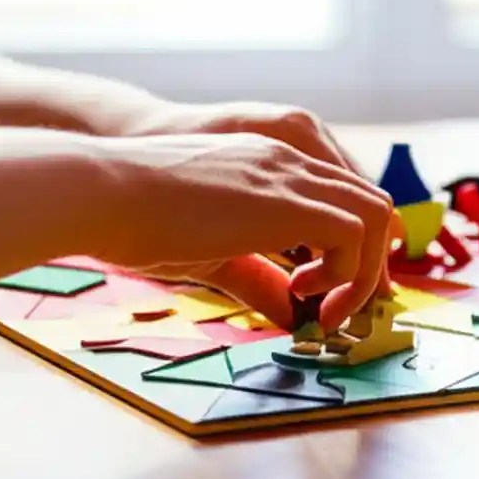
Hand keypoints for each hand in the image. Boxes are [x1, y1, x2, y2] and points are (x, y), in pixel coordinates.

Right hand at [132, 100, 391, 297]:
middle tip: (344, 309)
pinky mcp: (288, 202)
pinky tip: (305, 295)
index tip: (333, 292)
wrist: (104, 193)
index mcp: (268, 165)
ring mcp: (291, 176)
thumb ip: (260, 280)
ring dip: (363, 272)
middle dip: (371, 263)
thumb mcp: (214, 254)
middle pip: (372, 204)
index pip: (342, 197)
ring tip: (324, 308)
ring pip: (375, 216)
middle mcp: (288, 161)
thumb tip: (295, 317)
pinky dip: (347, 274)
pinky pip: (355, 234)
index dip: (351, 247)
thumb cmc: (138, 221)